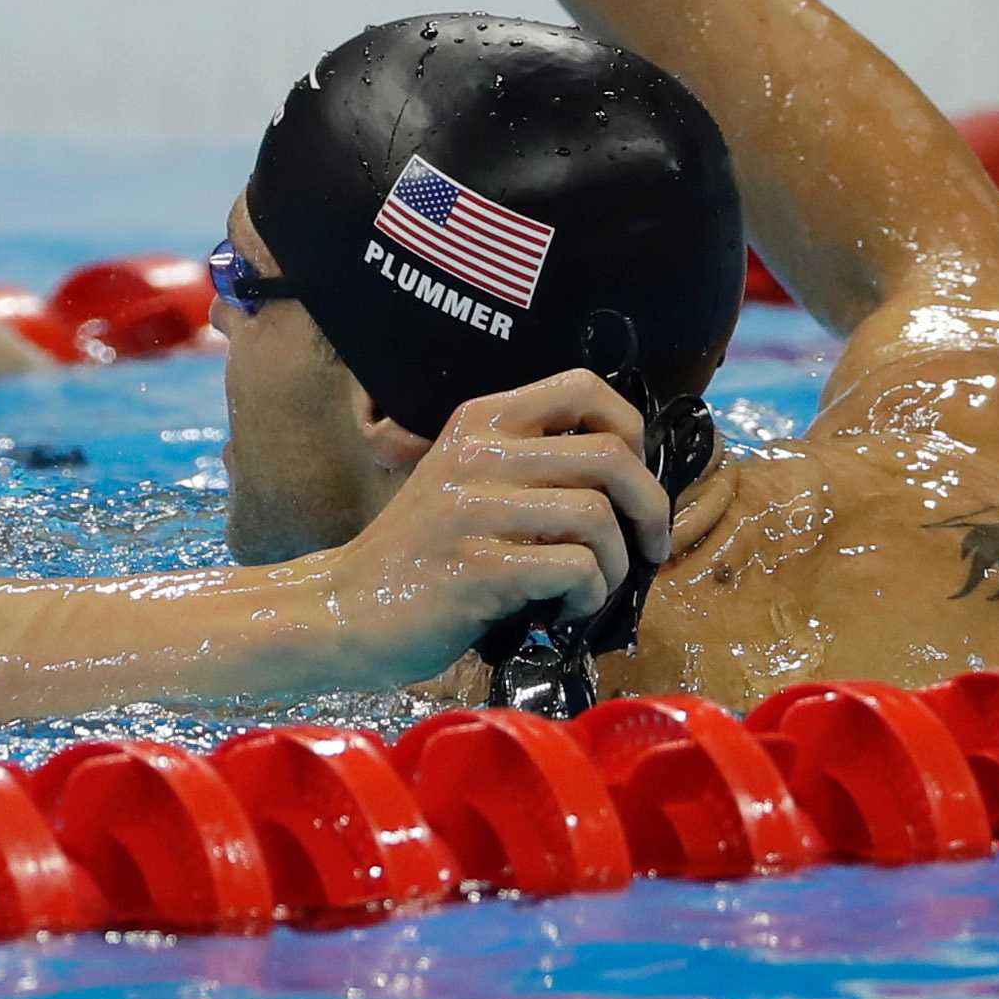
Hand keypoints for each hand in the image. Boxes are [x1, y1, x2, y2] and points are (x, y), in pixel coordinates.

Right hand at [317, 370, 670, 685]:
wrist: (346, 606)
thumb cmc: (420, 551)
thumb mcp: (464, 479)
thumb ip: (527, 462)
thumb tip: (626, 472)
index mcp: (480, 421)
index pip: (584, 387)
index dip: (631, 428)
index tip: (633, 476)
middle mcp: (478, 453)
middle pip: (611, 457)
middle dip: (651, 508)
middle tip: (648, 545)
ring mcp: (475, 510)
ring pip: (598, 517)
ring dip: (618, 565)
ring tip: (591, 587)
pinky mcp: (478, 567)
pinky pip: (575, 570)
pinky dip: (587, 597)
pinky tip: (562, 611)